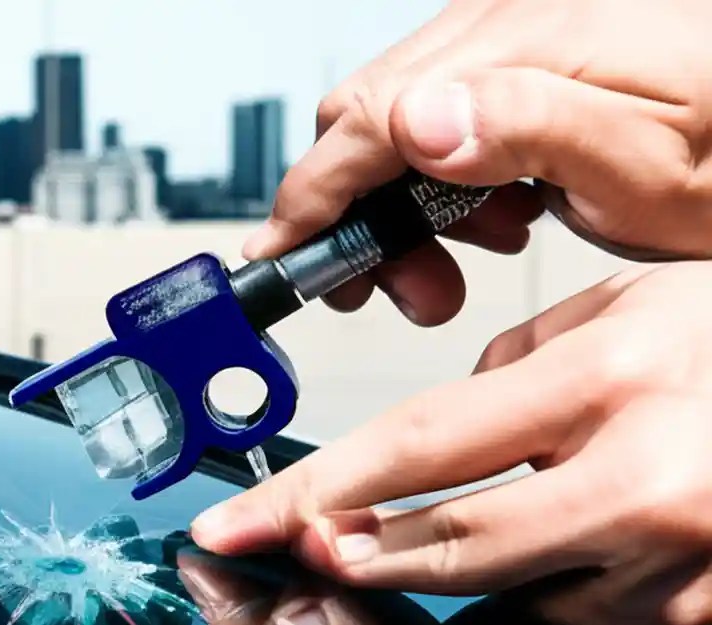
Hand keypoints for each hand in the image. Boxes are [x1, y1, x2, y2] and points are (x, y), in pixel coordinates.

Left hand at [192, 262, 711, 624]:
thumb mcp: (640, 303)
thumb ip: (524, 356)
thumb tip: (435, 427)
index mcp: (616, 380)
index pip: (419, 446)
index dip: (315, 489)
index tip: (245, 520)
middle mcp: (649, 480)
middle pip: (451, 544)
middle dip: (363, 552)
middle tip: (308, 549)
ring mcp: (685, 565)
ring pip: (522, 587)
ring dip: (486, 558)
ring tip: (546, 494)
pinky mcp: (706, 617)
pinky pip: (596, 610)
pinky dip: (570, 577)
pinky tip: (606, 528)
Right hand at [250, 0, 711, 325]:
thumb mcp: (648, 165)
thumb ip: (532, 128)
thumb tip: (415, 122)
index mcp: (531, 46)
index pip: (372, 116)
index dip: (315, 193)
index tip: (284, 254)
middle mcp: (509, 28)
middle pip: (365, 118)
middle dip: (356, 214)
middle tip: (404, 288)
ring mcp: (512, 42)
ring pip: (393, 124)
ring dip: (397, 209)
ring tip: (453, 267)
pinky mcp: (520, 65)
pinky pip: (436, 119)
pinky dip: (437, 184)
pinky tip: (488, 217)